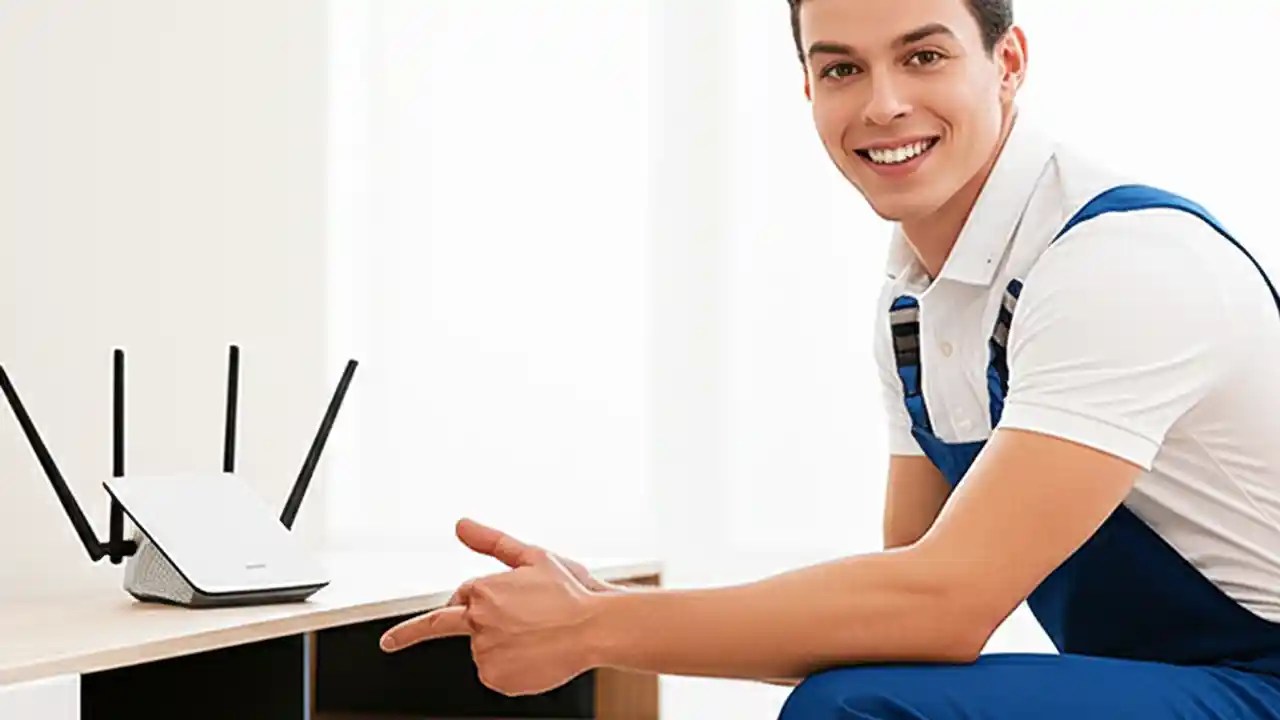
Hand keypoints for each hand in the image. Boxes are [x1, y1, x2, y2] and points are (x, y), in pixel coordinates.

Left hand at [378, 519, 608, 696]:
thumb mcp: (532, 557)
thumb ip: (491, 542)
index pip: (451, 603)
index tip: (388, 643)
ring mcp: (485, 651)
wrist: (595, 628)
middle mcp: (477, 621)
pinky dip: (512, 668)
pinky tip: (536, 655)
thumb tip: (460, 525)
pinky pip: (496, 674)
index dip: (455, 608)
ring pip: (484, 651)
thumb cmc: (569, 592)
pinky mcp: (496, 676)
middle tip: (457, 635)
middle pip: (467, 627)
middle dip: (469, 628)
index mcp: (482, 590)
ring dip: (503, 645)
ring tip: (538, 635)